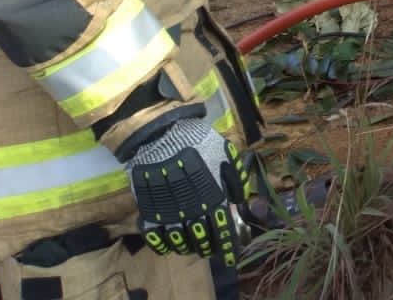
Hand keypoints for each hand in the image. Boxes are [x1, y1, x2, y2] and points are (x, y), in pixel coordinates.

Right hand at [119, 118, 246, 262]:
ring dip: (188, 248)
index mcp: (214, 197)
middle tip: (210, 249)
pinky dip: (163, 245)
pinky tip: (169, 246)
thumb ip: (236, 180)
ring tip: (193, 248)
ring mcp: (169, 212)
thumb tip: (243, 202)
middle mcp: (192, 210)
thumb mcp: (227, 154)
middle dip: (208, 247)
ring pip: (180, 241)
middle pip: (202, 239)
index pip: (223, 230)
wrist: (163, 135)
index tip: (231, 257)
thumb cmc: (200, 142)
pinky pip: (155, 237)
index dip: (228, 246)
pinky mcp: (149, 210)